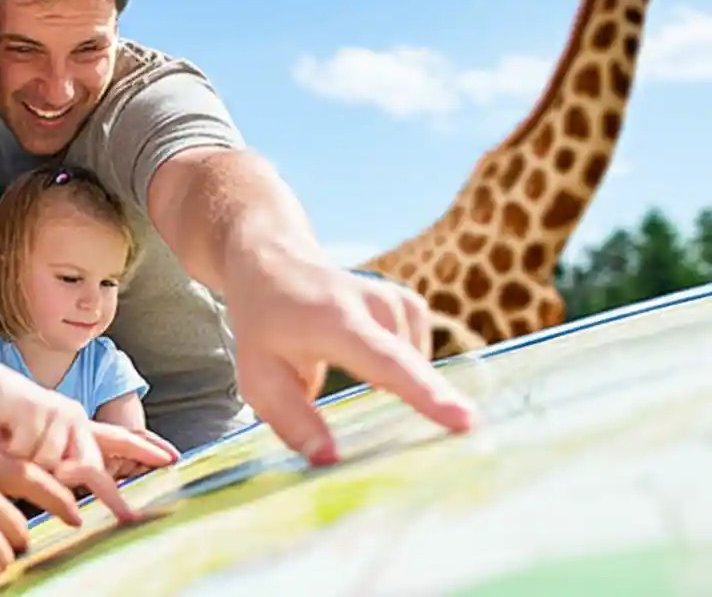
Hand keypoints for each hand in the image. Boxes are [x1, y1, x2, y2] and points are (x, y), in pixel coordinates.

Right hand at [0, 362, 177, 519]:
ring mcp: (56, 412)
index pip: (118, 438)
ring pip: (51, 467)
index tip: (173, 458)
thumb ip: (58, 465)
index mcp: (77, 424)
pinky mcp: (35, 410)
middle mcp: (73, 416)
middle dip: (101, 493)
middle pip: (91, 468)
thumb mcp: (35, 448)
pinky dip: (10, 452)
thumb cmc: (4, 422)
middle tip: (118, 513)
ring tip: (11, 447)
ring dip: (26, 465)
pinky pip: (27, 454)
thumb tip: (77, 483)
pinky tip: (1, 435)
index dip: (145, 449)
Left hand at [224, 255, 474, 465]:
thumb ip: (292, 420)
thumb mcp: (259, 377)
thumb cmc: (264, 327)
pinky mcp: (409, 305)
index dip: (424, 393)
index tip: (463, 420)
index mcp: (334, 322)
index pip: (385, 361)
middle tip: (454, 441)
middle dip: (435, 404)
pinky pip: (417, 356)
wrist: (273, 264)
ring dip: (395, 388)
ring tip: (349, 376)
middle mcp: (372, 304)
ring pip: (413, 366)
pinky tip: (370, 368)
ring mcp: (395, 300)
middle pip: (412, 363)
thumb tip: (329, 460)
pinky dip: (403, 373)